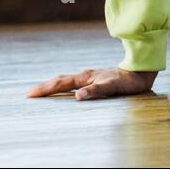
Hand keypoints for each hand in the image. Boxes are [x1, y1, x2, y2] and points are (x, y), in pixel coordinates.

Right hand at [27, 67, 157, 100]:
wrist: (139, 72)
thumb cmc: (126, 82)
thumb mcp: (112, 87)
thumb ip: (95, 91)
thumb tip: (78, 96)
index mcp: (86, 77)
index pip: (61, 83)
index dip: (46, 89)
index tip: (31, 94)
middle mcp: (85, 75)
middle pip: (60, 80)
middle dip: (45, 87)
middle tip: (29, 94)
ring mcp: (89, 76)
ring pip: (66, 80)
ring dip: (53, 85)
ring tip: (42, 91)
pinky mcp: (95, 78)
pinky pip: (74, 82)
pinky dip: (64, 86)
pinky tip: (65, 90)